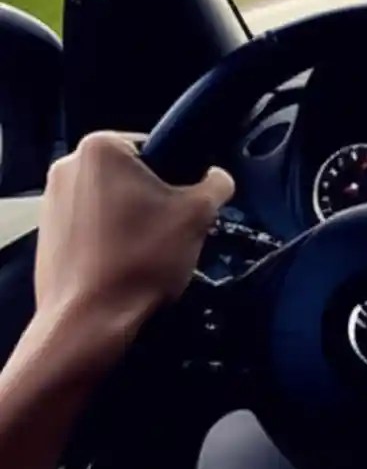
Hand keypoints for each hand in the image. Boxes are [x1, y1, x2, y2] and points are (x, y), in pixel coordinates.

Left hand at [34, 131, 234, 334]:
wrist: (89, 321)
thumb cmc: (142, 259)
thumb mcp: (198, 215)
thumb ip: (217, 184)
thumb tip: (218, 177)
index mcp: (101, 147)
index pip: (159, 147)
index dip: (182, 178)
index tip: (187, 207)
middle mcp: (68, 164)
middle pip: (134, 175)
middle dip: (155, 200)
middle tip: (172, 232)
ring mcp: (50, 200)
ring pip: (113, 201)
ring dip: (134, 220)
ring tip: (147, 252)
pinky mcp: (46, 232)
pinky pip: (92, 224)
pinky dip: (111, 238)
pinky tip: (123, 264)